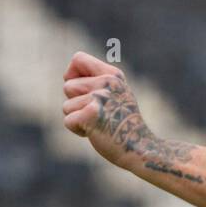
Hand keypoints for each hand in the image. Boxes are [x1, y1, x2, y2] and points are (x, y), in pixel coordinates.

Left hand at [62, 51, 150, 166]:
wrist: (139, 147)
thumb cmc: (123, 123)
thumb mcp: (116, 94)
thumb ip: (96, 82)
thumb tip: (67, 77)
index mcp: (113, 75)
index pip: (78, 59)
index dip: (72, 74)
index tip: (81, 90)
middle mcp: (107, 83)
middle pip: (68, 86)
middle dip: (76, 103)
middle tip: (97, 114)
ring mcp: (99, 98)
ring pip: (66, 106)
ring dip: (78, 118)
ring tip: (98, 124)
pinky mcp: (91, 115)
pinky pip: (68, 121)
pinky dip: (78, 130)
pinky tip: (96, 132)